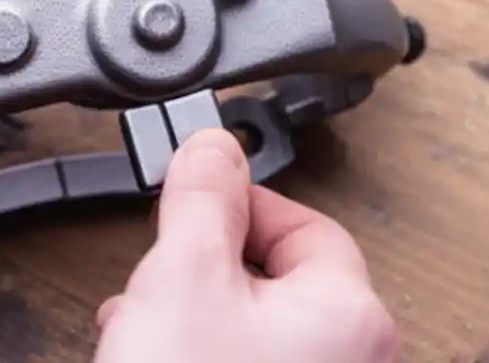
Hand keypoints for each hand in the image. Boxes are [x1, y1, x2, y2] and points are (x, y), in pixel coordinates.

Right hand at [93, 129, 397, 362]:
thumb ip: (200, 199)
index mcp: (349, 315)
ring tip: (140, 326)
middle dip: (200, 266)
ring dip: (189, 312)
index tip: (188, 199)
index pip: (303, 222)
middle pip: (274, 276)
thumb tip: (213, 146)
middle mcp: (348, 362)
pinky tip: (149, 359)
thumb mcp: (180, 276)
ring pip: (250, 327)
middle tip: (157, 273)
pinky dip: (195, 353)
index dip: (237, 204)